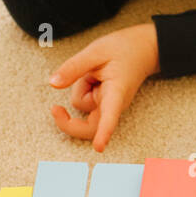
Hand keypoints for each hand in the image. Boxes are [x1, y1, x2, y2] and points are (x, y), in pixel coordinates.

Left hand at [48, 24, 160, 151]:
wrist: (142, 49)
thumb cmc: (122, 49)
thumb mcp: (95, 51)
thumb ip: (74, 67)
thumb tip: (53, 84)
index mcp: (117, 91)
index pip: (110, 115)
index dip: (104, 132)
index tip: (99, 147)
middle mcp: (114, 104)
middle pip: (91, 126)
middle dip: (69, 123)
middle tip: (54, 109)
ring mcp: (109, 106)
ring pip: (83, 107)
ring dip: (80, 89)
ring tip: (93, 72)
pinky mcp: (104, 104)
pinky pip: (84, 102)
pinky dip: (83, 89)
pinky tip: (94, 78)